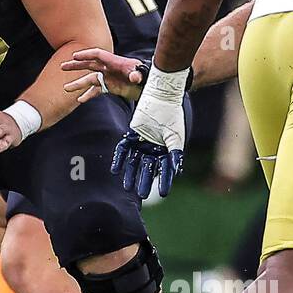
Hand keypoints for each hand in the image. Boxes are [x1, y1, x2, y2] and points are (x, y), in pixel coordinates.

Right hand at [62, 48, 145, 102]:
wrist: (150, 84)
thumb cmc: (146, 75)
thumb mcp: (142, 74)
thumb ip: (136, 74)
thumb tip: (135, 77)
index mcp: (115, 62)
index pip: (98, 55)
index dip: (86, 55)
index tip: (74, 56)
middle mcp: (109, 69)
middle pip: (89, 65)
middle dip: (76, 65)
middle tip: (63, 66)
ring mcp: (108, 78)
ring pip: (90, 79)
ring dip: (78, 83)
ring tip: (66, 88)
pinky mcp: (110, 87)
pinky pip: (96, 90)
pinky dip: (88, 95)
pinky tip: (80, 100)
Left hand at [112, 64, 188, 197]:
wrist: (161, 97)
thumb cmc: (171, 117)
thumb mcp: (175, 137)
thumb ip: (175, 154)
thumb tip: (177, 171)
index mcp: (166, 151)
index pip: (164, 170)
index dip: (165, 181)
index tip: (163, 194)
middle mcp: (153, 149)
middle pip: (147, 169)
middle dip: (144, 182)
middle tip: (141, 195)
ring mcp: (142, 142)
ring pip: (134, 162)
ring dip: (131, 174)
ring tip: (127, 188)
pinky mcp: (132, 135)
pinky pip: (124, 149)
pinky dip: (119, 160)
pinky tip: (115, 170)